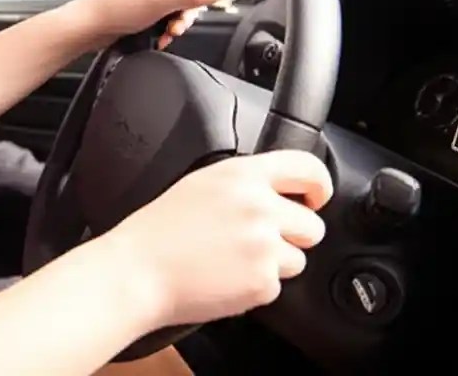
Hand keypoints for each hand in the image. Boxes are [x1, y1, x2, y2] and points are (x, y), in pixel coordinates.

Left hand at [65, 0, 238, 50]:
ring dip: (178, 20)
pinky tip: (162, 37)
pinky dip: (167, 24)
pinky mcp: (143, 0)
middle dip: (189, 8)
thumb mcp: (164, 0)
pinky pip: (166, 10)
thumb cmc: (118, 6)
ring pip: (179, 0)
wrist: (89, 26)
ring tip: (170, 33)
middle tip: (181, 22)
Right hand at [93, 150, 332, 330]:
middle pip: (312, 225)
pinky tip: (224, 278)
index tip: (314, 198)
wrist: (138, 271)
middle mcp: (259, 207)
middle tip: (257, 242)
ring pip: (297, 259)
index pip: (308, 169)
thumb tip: (279, 191)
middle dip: (292, 237)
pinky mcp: (262, 282)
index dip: (319, 186)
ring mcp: (263, 246)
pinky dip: (254, 288)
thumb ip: (244, 183)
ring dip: (272, 264)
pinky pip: (276, 287)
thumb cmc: (158, 232)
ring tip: (232, 261)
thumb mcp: (200, 184)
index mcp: (242, 176)